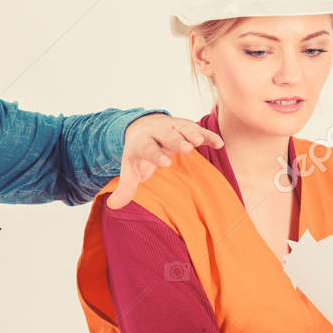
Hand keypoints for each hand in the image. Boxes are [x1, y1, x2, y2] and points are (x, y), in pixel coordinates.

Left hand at [106, 114, 223, 209]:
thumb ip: (125, 187)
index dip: (156, 155)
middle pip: (167, 135)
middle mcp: (157, 132)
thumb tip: (113, 206)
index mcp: (142, 143)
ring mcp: (173, 127)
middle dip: (176, 141)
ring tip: (200, 141)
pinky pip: (199, 130)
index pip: (148, 149)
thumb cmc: (139, 153)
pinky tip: (219, 143)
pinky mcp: (186, 127)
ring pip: (183, 129)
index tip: (165, 163)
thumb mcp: (131, 169)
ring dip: (192, 134)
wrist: (143, 126)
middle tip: (186, 147)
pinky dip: (208, 136)